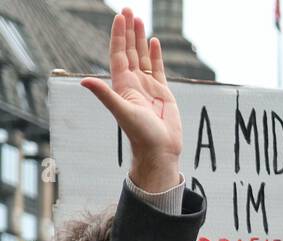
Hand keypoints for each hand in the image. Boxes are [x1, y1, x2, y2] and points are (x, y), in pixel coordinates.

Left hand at [81, 9, 181, 192]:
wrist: (159, 150)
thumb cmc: (141, 135)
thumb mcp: (122, 113)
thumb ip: (105, 95)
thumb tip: (85, 82)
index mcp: (122, 84)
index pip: (119, 53)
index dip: (119, 35)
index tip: (120, 17)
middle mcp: (133, 82)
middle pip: (129, 50)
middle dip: (128, 30)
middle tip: (128, 10)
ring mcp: (147, 87)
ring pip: (142, 57)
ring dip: (140, 39)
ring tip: (140, 20)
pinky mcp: (162, 93)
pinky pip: (157, 69)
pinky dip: (155, 55)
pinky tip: (154, 42)